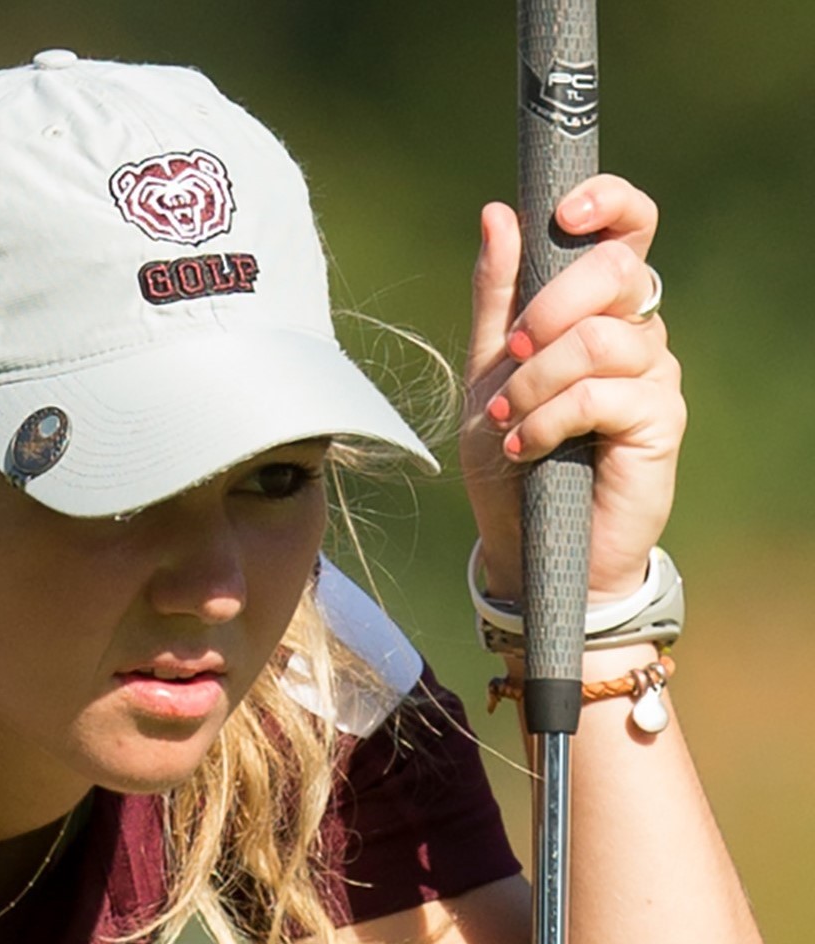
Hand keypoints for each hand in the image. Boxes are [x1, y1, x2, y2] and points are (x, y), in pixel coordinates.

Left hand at [460, 174, 685, 603]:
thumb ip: (496, 294)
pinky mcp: (660, 420)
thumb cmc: (509, 454)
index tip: (564, 212)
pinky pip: (599, 394)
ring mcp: (654, 373)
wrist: (528, 541)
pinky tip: (526, 446)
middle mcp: (636, 330)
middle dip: (548, 306)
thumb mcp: (484, 367)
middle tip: (511, 352)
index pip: (629, 227)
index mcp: (597, 306)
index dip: (609, 202)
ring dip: (532, 382)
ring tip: (504, 421)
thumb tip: (499, 213)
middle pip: (617, 269)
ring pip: (596, 340)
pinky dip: (546, 418)